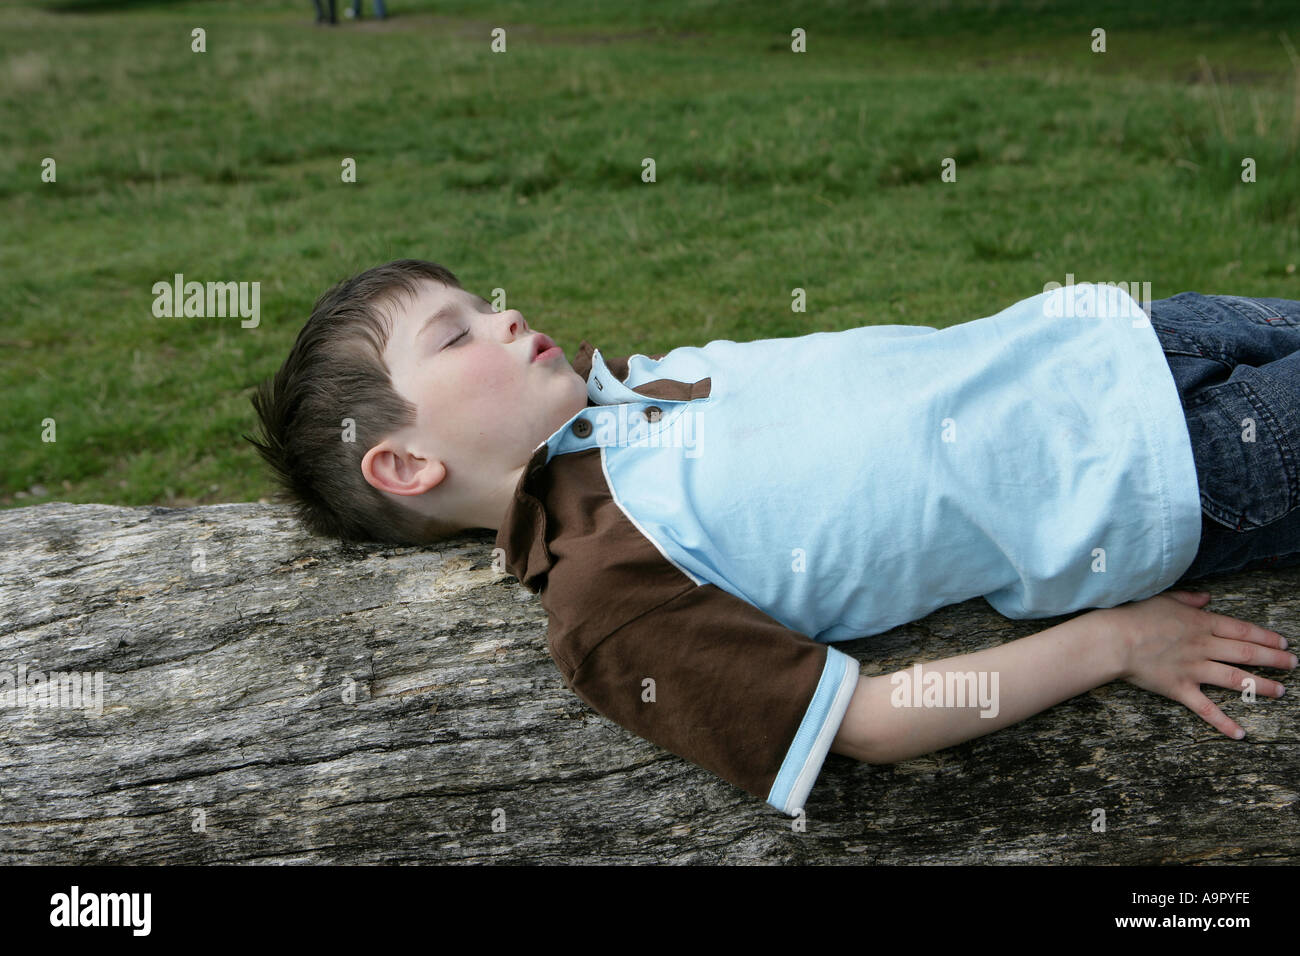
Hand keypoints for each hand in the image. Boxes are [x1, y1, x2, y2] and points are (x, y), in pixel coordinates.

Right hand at [1106, 590, 1295, 739]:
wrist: (1114, 640)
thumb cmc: (1134, 615)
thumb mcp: (1163, 598)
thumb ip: (1188, 599)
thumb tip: (1207, 598)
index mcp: (1201, 624)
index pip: (1242, 630)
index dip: (1265, 637)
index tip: (1283, 643)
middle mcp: (1203, 646)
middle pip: (1246, 653)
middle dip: (1274, 659)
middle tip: (1294, 665)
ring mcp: (1194, 669)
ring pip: (1236, 679)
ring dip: (1262, 686)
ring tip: (1282, 691)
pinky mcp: (1180, 689)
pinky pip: (1206, 708)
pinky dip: (1224, 723)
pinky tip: (1241, 734)